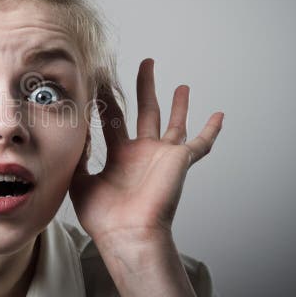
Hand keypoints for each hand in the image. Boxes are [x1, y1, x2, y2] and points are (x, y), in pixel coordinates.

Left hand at [69, 58, 222, 246]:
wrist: (127, 234)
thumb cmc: (103, 217)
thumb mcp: (80, 180)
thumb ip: (78, 156)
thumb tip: (75, 132)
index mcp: (120, 156)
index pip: (113, 119)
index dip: (107, 98)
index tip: (100, 77)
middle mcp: (142, 152)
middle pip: (144, 111)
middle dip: (144, 87)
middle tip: (146, 63)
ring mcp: (162, 156)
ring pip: (172, 122)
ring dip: (177, 104)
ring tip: (182, 84)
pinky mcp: (179, 161)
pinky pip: (200, 144)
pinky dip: (211, 130)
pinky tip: (220, 115)